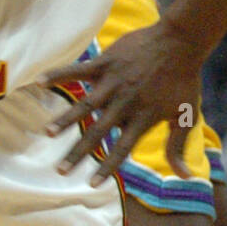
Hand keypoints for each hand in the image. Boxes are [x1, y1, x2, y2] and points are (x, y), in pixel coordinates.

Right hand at [39, 20, 205, 185]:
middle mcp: (125, 103)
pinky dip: (58, 74)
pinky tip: (39, 81)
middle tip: (60, 170)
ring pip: (85, 105)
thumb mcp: (187, 115)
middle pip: (98, 132)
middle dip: (78, 152)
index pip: (122, 149)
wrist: (182, 41)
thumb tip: (185, 176)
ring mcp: (114, 82)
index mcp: (143, 118)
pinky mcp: (106, 63)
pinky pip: (78, 70)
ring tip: (47, 133)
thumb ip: (179, 147)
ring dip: (66, 119)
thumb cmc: (185, 80)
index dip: (108, 167)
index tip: (92, 184)